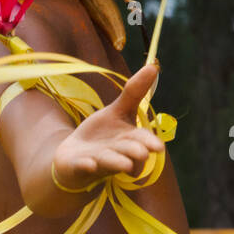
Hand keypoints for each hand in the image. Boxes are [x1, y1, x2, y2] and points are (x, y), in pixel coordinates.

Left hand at [52, 63, 164, 191]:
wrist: (75, 157)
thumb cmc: (102, 135)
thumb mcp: (117, 111)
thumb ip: (134, 92)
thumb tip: (153, 66)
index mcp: (128, 140)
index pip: (142, 140)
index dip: (150, 143)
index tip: (158, 147)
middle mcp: (117, 153)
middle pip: (127, 153)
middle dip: (135, 152)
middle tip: (143, 153)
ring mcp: (98, 162)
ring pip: (108, 162)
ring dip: (116, 162)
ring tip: (125, 165)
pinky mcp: (79, 167)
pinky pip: (83, 167)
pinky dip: (87, 165)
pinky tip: (89, 163)